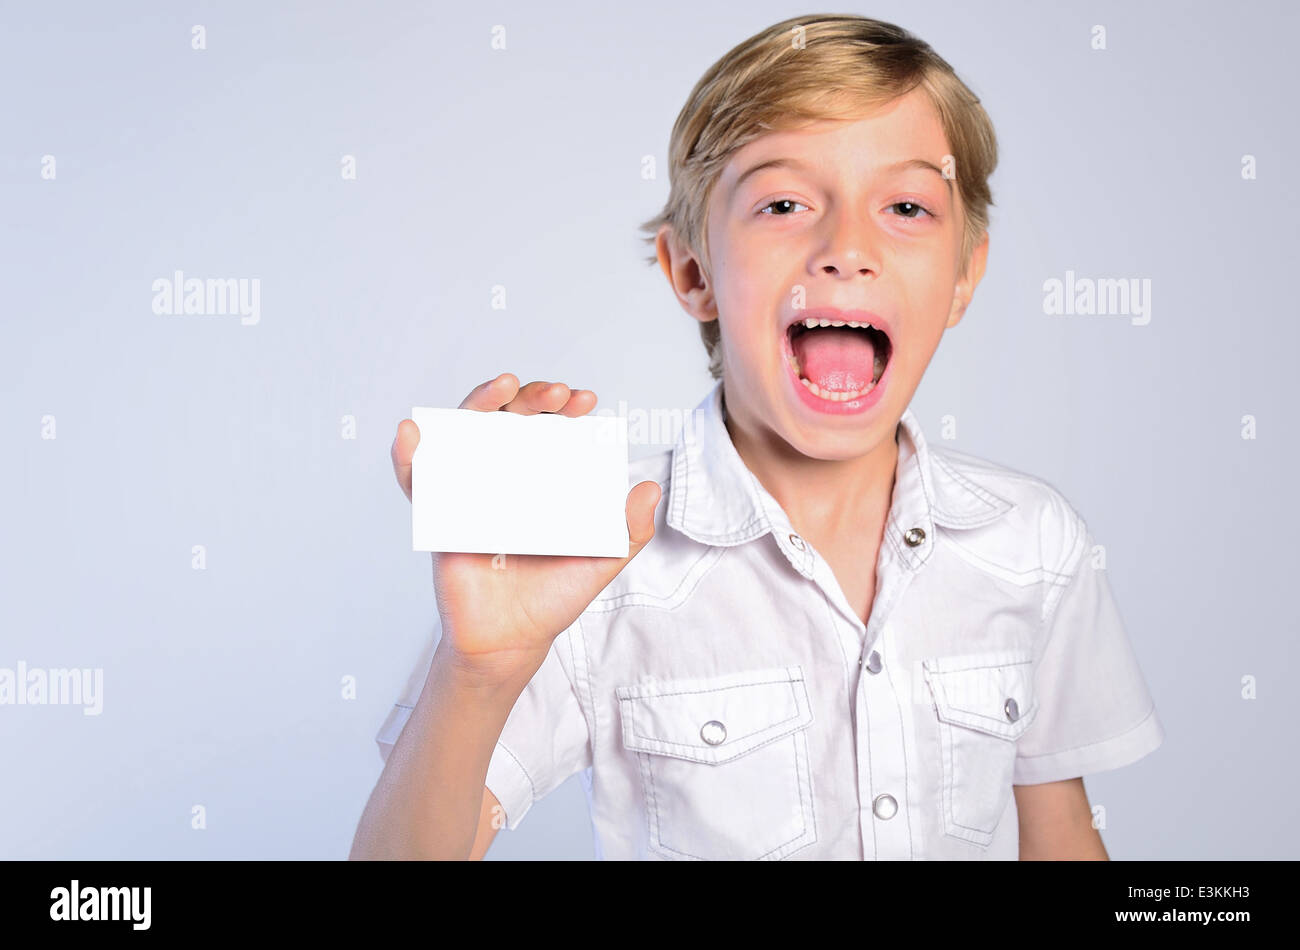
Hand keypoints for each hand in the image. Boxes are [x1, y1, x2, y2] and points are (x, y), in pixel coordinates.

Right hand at [392, 374, 661, 679]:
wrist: (513, 640)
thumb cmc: (554, 597)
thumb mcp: (602, 561)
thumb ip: (629, 529)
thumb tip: (650, 488)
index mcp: (542, 478)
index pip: (551, 427)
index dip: (565, 407)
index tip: (586, 401)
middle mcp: (504, 475)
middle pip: (510, 418)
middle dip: (532, 396)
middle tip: (558, 394)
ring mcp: (469, 488)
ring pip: (465, 432)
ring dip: (479, 401)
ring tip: (501, 387)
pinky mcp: (438, 512)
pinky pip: (417, 479)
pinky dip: (408, 454)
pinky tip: (412, 434)